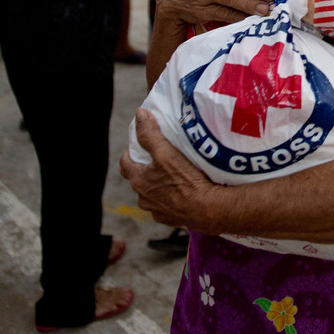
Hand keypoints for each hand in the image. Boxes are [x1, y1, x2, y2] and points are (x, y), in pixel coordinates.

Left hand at [119, 109, 219, 231]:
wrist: (207, 209)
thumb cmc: (186, 180)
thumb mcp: (166, 153)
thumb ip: (150, 134)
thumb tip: (139, 114)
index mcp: (138, 180)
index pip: (125, 163)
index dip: (131, 152)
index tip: (141, 145)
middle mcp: (143, 198)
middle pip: (139, 179)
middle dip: (146, 169)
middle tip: (160, 159)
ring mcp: (156, 210)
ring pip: (152, 194)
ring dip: (158, 186)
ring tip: (175, 176)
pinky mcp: (169, 219)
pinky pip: (165, 206)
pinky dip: (170, 199)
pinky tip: (183, 193)